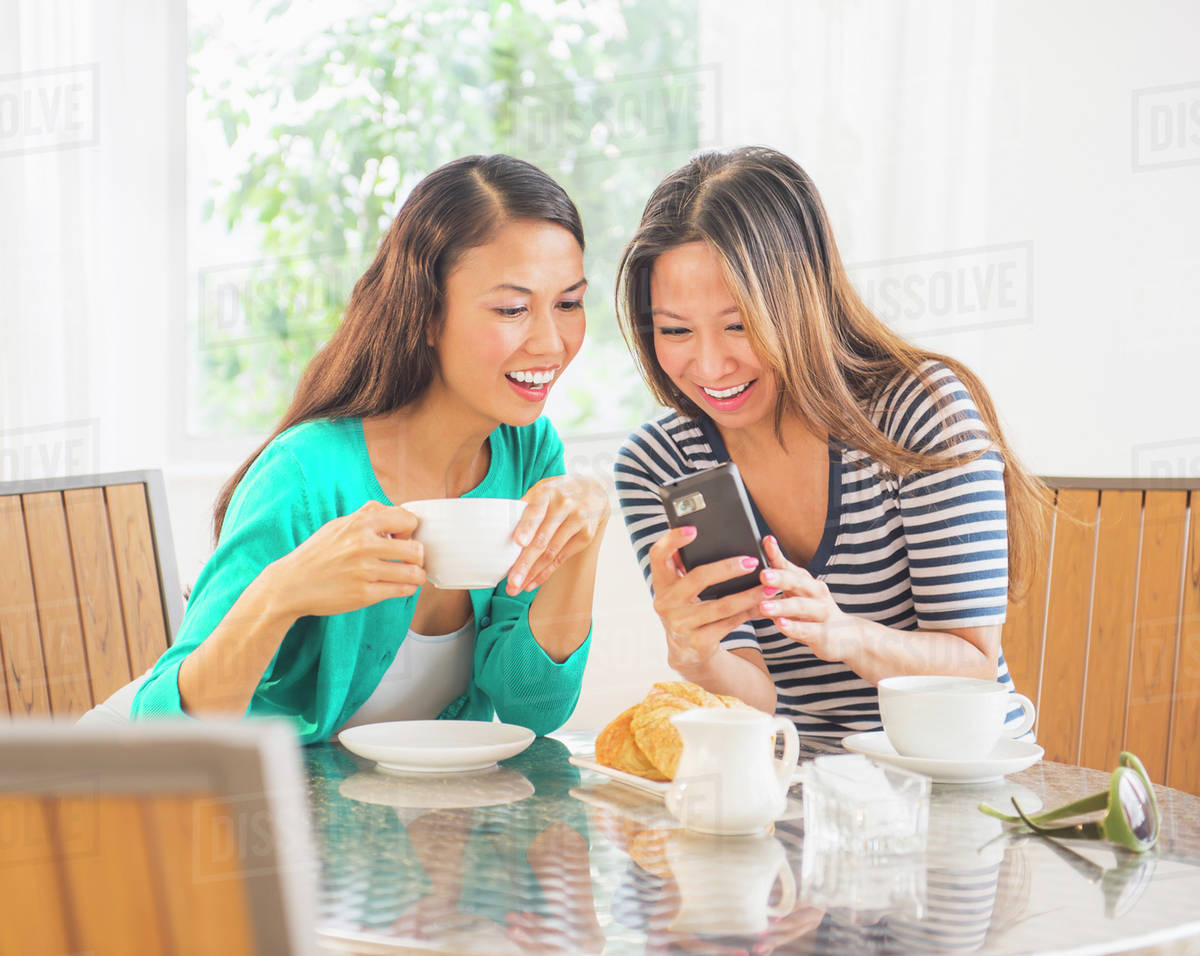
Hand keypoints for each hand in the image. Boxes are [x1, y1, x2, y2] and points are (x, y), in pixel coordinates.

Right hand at [266, 500, 424, 617]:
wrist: (291, 584)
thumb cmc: (316, 554)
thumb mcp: (338, 525)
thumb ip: (367, 515)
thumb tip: (396, 512)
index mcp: (360, 524)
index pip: (408, 519)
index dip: (410, 529)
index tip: (402, 537)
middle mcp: (364, 545)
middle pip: (416, 549)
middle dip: (418, 555)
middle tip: (410, 559)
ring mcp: (365, 571)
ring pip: (413, 573)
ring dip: (417, 575)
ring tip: (411, 575)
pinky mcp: (365, 595)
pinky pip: (402, 590)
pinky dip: (407, 588)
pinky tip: (400, 586)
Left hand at [505, 475, 609, 594]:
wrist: (594, 490)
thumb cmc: (559, 493)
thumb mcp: (542, 490)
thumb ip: (525, 507)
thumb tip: (501, 529)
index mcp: (548, 492)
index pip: (536, 511)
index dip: (527, 527)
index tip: (519, 542)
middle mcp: (564, 506)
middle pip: (542, 538)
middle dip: (525, 562)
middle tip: (511, 580)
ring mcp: (577, 521)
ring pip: (551, 552)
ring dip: (532, 573)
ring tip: (516, 587)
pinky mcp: (586, 535)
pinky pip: (561, 558)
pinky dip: (545, 573)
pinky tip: (532, 583)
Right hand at [647, 526, 771, 670]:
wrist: (686, 651)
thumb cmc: (688, 608)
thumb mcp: (680, 589)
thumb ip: (688, 566)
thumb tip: (719, 538)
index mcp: (661, 583)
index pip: (658, 555)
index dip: (672, 540)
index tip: (693, 529)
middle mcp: (665, 603)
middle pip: (697, 579)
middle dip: (727, 568)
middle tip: (751, 561)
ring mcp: (681, 624)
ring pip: (721, 606)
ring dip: (748, 595)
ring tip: (769, 586)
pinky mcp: (699, 642)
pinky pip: (730, 623)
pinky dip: (749, 612)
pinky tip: (764, 604)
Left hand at [758, 535, 854, 660]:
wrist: (848, 637)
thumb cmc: (813, 613)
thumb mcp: (796, 596)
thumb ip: (776, 584)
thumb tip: (748, 567)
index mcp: (807, 582)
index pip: (790, 566)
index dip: (777, 554)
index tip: (766, 541)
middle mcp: (816, 593)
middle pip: (798, 582)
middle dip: (780, 578)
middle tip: (762, 574)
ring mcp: (822, 614)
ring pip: (802, 607)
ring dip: (782, 606)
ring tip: (763, 606)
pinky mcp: (823, 635)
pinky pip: (808, 630)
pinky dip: (794, 627)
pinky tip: (780, 624)